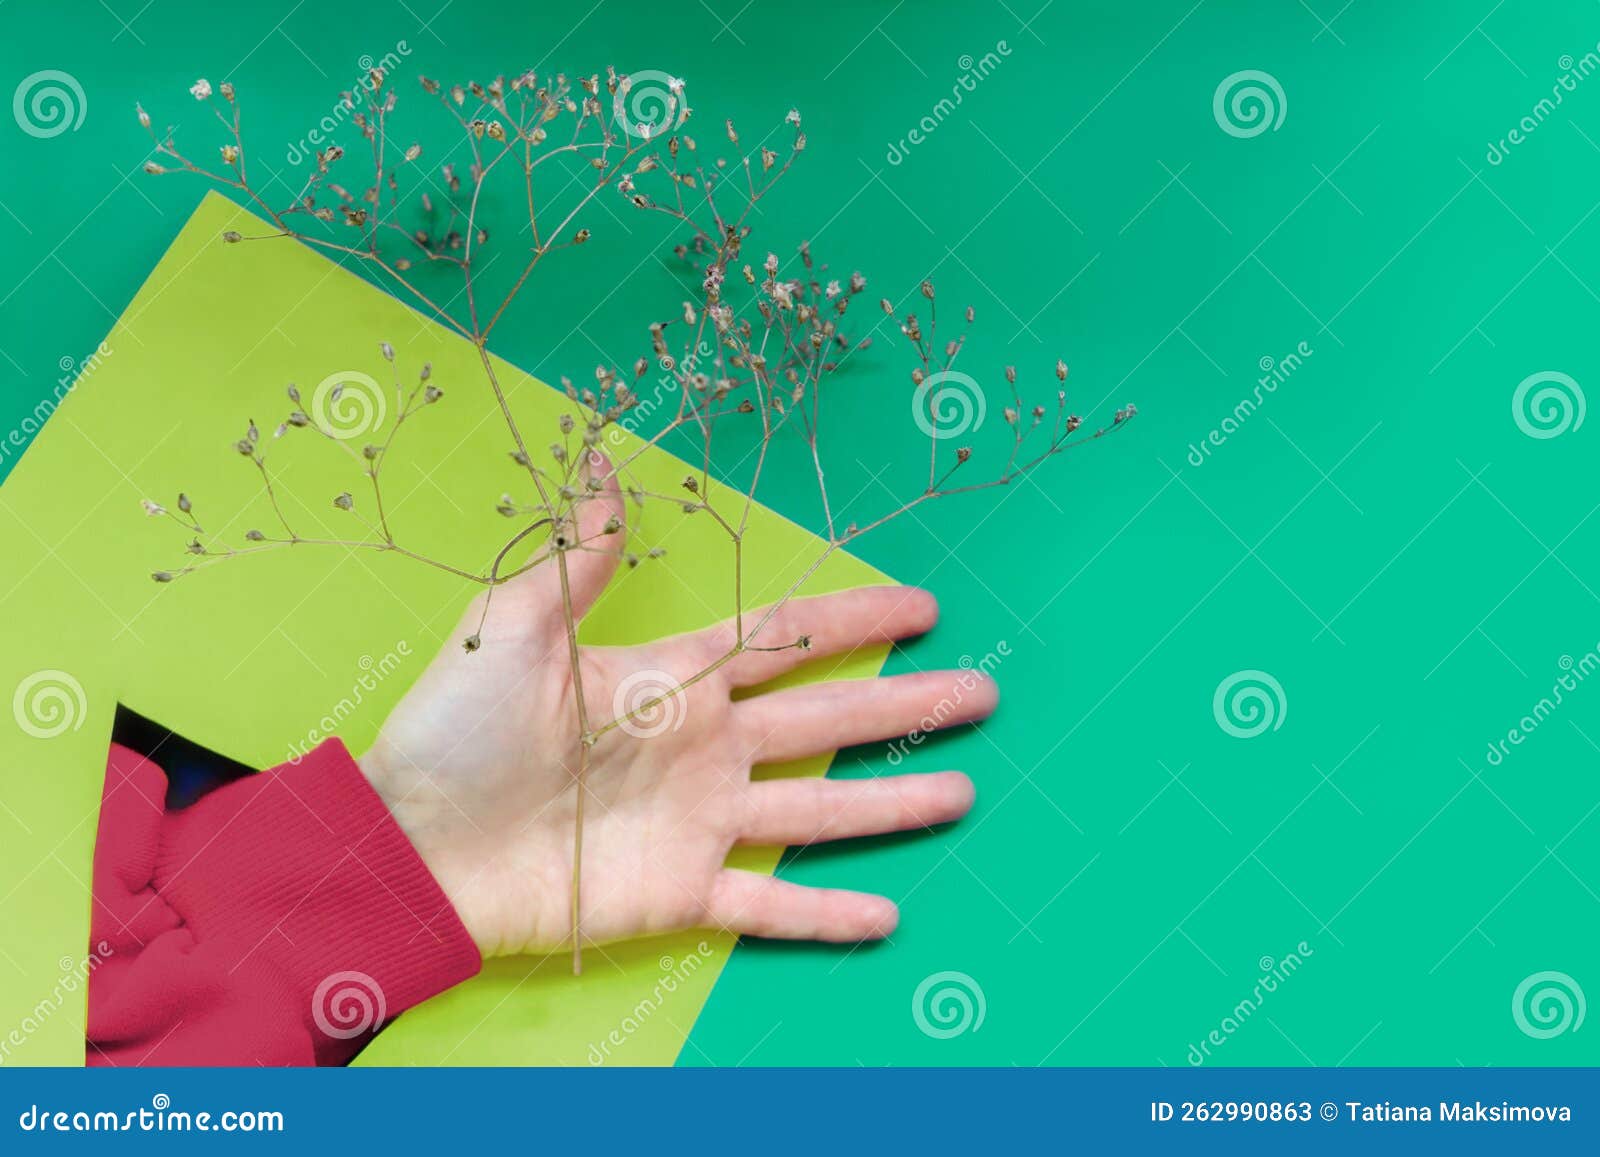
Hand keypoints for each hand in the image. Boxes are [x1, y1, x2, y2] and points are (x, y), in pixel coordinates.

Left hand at [358, 455, 992, 958]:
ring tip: (961, 792)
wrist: (409, 843)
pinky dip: (826, 915)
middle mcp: (702, 747)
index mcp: (672, 678)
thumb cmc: (457, 729)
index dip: (854, 621)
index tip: (921, 606)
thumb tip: (608, 462)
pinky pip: (768, 905)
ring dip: (890, 806)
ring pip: (818, 812)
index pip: (785, 639)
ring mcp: (696, 822)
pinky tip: (888, 916)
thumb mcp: (515, 624)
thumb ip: (582, 555)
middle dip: (904, 705)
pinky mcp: (678, 891)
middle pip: (826, 720)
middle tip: (982, 691)